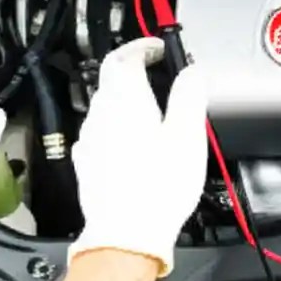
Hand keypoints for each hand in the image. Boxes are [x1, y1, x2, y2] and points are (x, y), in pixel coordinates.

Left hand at [68, 38, 206, 275]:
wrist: (126, 233)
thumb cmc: (157, 188)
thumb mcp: (187, 136)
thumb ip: (188, 97)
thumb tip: (192, 72)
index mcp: (126, 101)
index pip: (122, 57)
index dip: (140, 47)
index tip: (157, 49)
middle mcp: (102, 115)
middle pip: (111, 79)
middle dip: (134, 71)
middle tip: (157, 73)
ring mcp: (90, 139)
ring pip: (105, 105)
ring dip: (125, 98)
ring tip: (151, 108)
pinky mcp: (87, 162)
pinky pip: (100, 132)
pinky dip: (117, 125)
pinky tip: (133, 142)